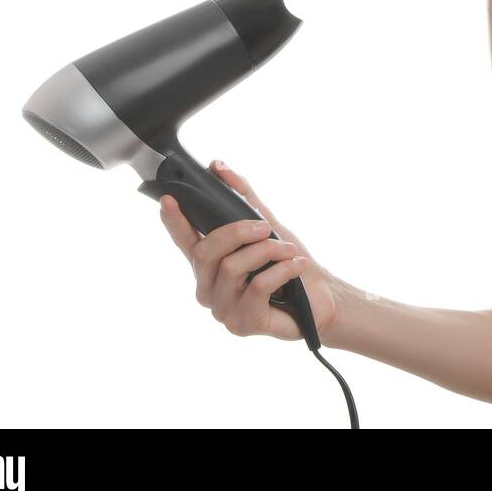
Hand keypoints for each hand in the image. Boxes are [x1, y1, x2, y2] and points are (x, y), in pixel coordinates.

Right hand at [158, 160, 339, 343]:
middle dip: (238, 232)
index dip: (174, 221)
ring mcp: (222, 309)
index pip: (185, 241)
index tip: (169, 199)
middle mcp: (208, 288)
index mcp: (210, 265)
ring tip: (290, 251)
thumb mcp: (268, 226)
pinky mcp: (242, 323)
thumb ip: (242, 199)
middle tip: (266, 227)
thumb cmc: (291, 264)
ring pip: (233, 267)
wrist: (322, 298)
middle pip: (206, 252)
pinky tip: (297, 267)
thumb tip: (219, 167)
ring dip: (268, 251)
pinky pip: (257, 287)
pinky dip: (282, 270)